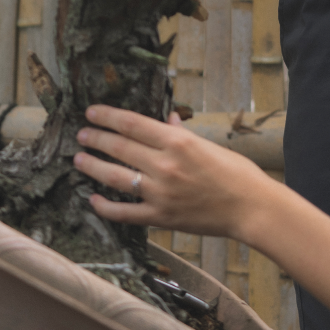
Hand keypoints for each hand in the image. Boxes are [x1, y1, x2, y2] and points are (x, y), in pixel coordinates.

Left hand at [73, 105, 269, 237]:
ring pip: (115, 177)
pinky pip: (125, 212)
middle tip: (81, 134)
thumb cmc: (236, 172)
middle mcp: (165, 165)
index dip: (108, 117)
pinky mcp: (160, 217)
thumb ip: (182, 134)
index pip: (133, 124)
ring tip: (79, 159)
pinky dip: (106, 206)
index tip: (92, 112)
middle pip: (120, 147)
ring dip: (93, 167)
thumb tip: (168, 121)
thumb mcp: (209, 144)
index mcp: (178, 141)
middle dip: (96, 138)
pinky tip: (93, 199)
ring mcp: (160, 192)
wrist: (250, 207)